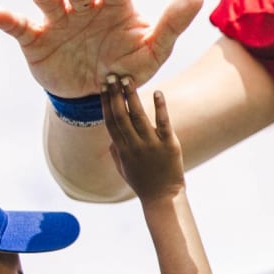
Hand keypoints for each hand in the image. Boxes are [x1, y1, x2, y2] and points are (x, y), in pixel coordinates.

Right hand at [0, 0, 202, 97]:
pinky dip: (9, 20)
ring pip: (48, 1)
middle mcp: (84, 8)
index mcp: (113, 6)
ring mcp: (58, 22)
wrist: (97, 97)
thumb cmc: (127, 66)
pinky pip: (20, 27)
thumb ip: (172, 24)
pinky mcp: (36, 40)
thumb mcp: (153, 50)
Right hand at [101, 75, 183, 201]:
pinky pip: (163, 123)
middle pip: (121, 116)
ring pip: (139, 116)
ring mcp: (151, 144)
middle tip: (112, 76)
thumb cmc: (141, 181)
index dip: (106, 103)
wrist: (163, 196)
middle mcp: (134, 145)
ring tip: (128, 80)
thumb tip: (110, 136)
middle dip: (115, 95)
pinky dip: (160, 107)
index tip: (104, 87)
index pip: (110, 121)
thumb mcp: (122, 167)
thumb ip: (114, 151)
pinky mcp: (169, 144)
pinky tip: (158, 92)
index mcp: (121, 149)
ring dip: (133, 97)